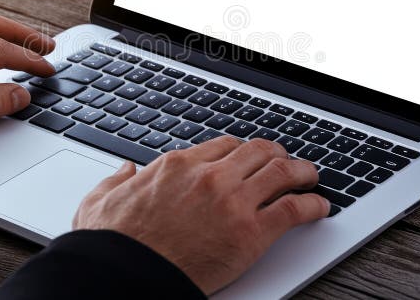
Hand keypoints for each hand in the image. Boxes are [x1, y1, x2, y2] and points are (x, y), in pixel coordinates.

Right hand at [73, 136, 328, 294]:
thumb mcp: (100, 201)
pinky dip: (312, 205)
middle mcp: (210, 176)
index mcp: (177, 165)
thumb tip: (125, 170)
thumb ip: (116, 180)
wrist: (128, 275)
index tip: (248, 155)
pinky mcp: (250, 232)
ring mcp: (233, 201)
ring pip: (281, 172)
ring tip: (311, 175)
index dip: (242, 149)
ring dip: (301, 171)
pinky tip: (319, 207)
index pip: (223, 145)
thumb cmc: (114, 243)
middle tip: (285, 159)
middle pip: (257, 151)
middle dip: (275, 152)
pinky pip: (293, 209)